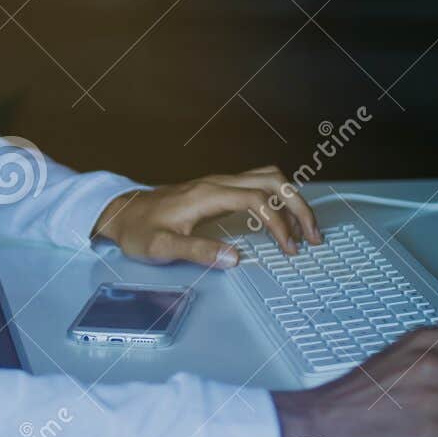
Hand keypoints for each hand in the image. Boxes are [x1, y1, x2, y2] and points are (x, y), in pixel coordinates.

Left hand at [93, 166, 321, 267]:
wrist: (122, 213)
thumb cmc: (140, 231)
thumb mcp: (161, 247)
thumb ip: (197, 251)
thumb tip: (235, 258)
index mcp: (208, 195)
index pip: (258, 201)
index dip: (279, 223)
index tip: (289, 249)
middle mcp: (218, 182)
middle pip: (273, 182)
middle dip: (299, 207)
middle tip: (315, 237)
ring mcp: (220, 182)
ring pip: (269, 178)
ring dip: (292, 201)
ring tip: (305, 231)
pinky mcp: (220, 188)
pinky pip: (259, 184)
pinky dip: (279, 200)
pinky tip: (283, 221)